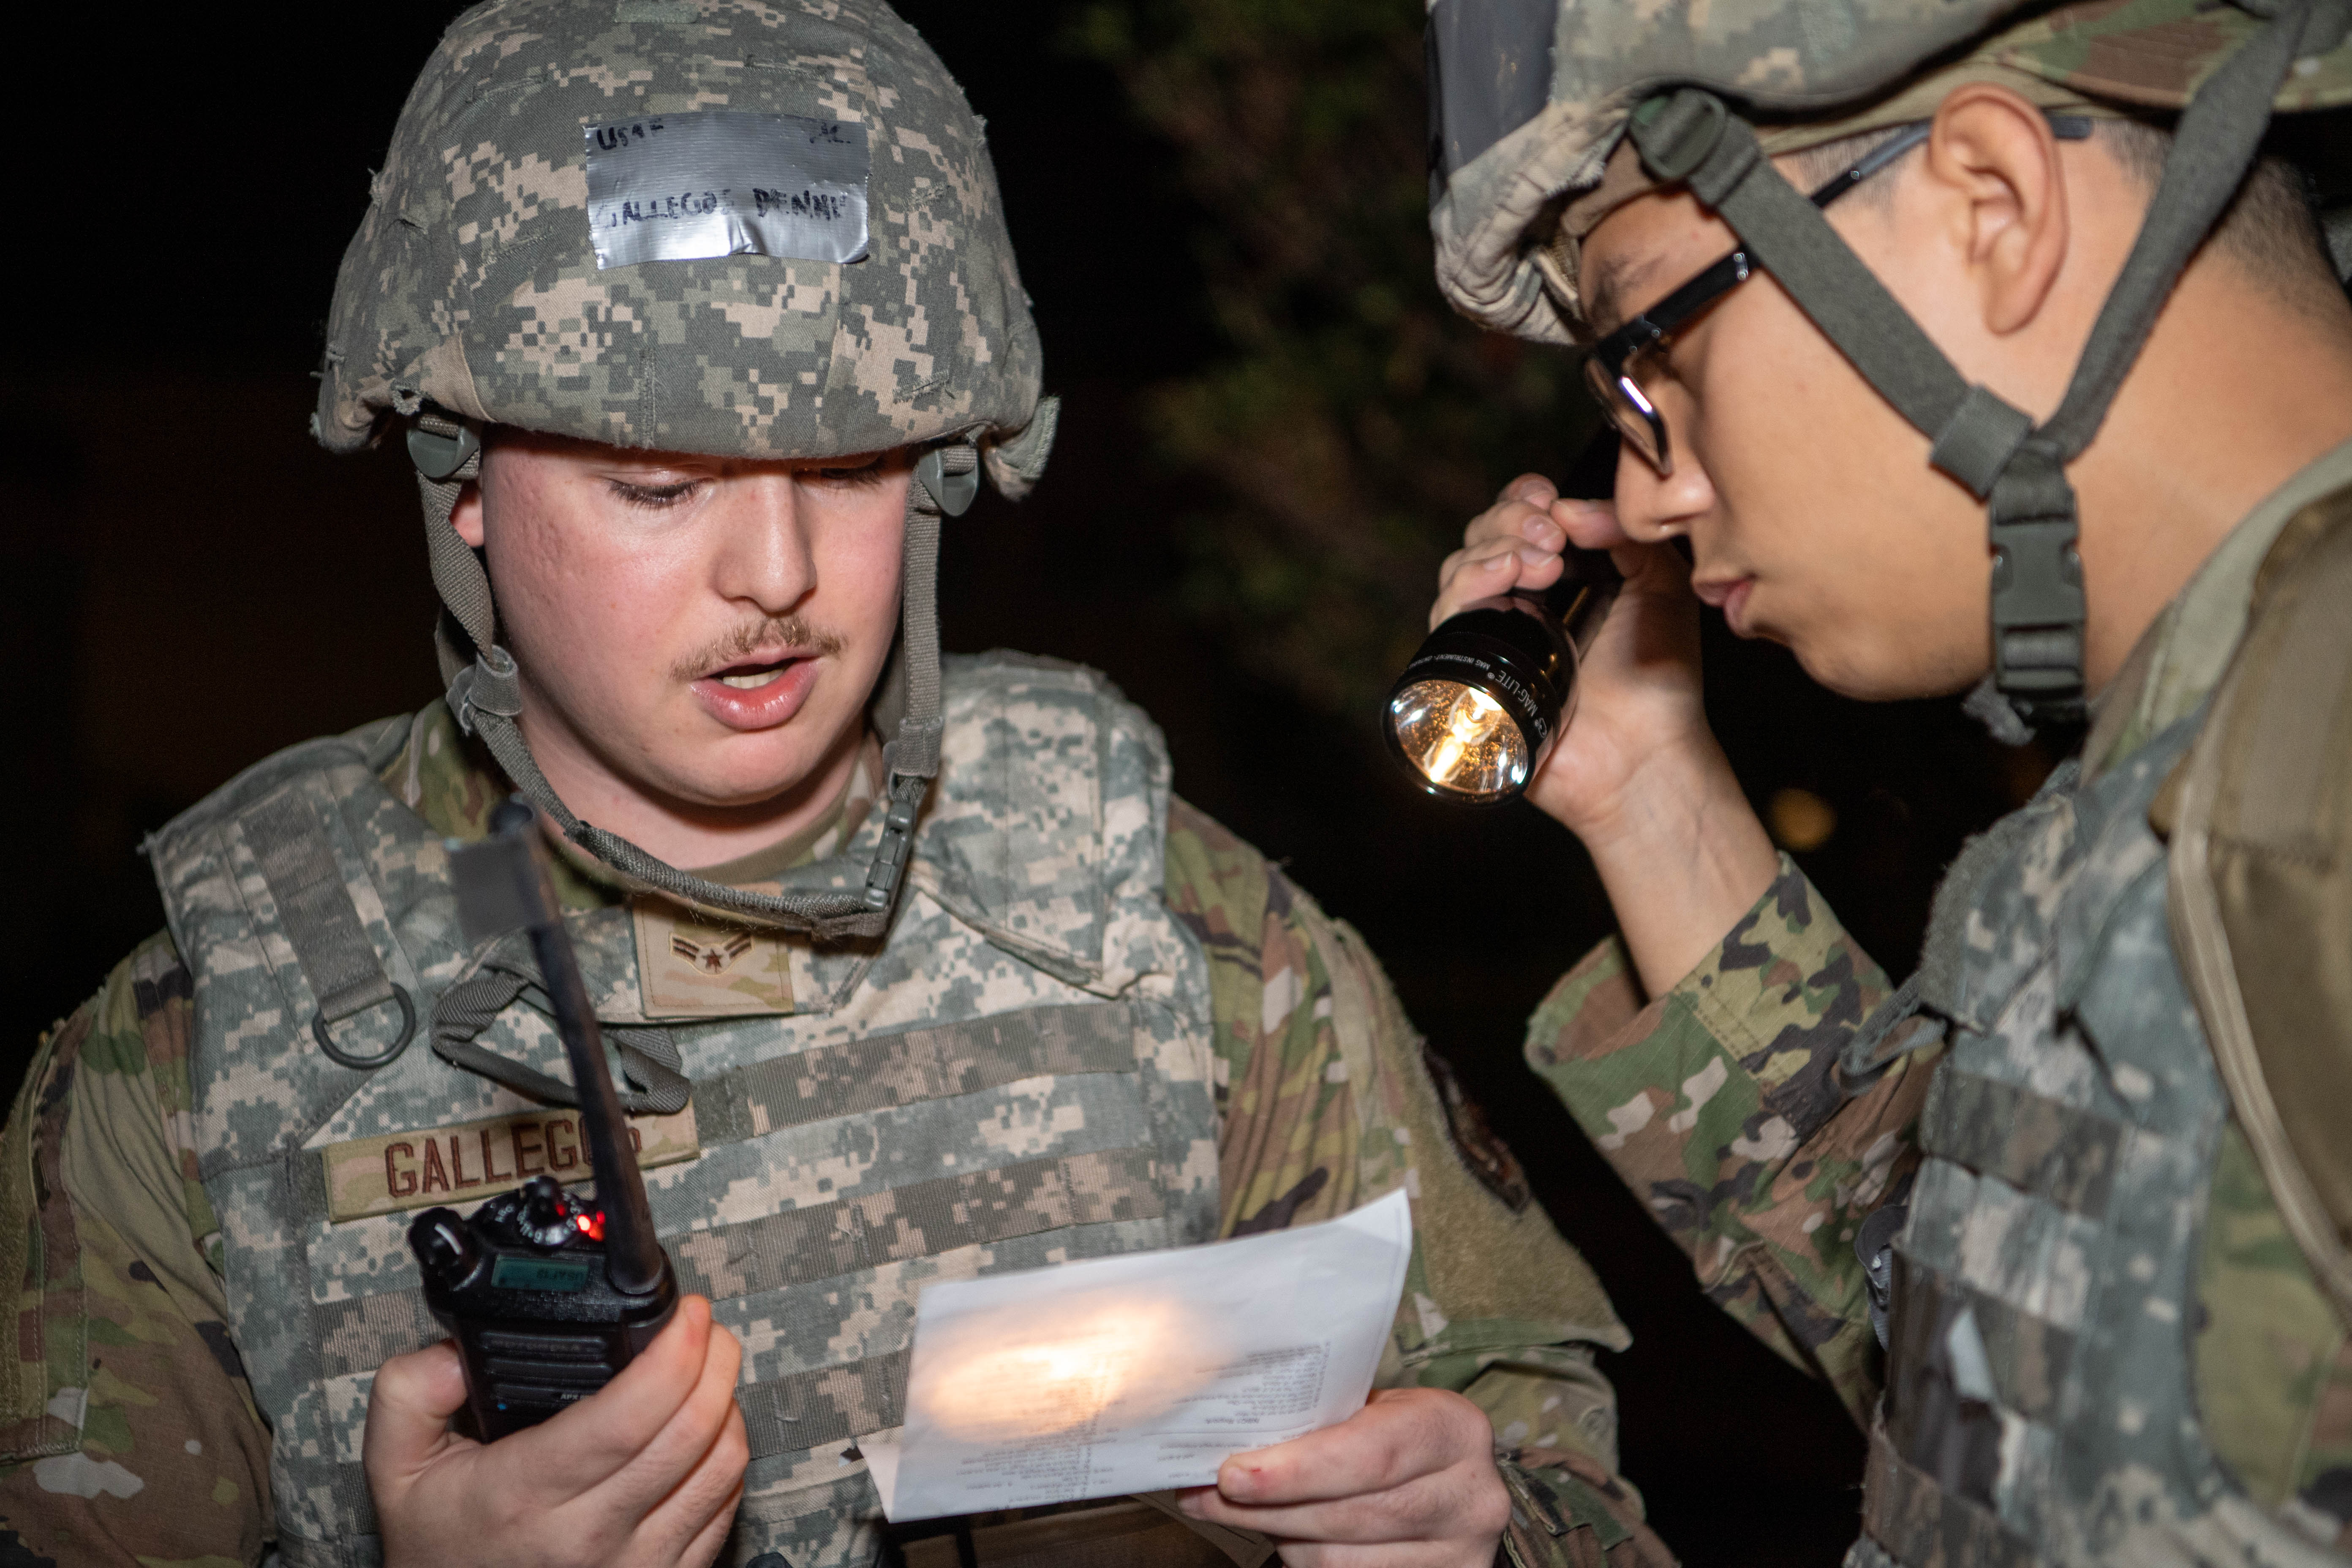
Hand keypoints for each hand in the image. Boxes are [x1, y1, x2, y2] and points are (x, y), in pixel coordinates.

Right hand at [366, 1295, 749, 1567]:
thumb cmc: (438, 1545)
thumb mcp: (396, 1467)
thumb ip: (410, 1392)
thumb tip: (454, 1354)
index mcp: (525, 1494)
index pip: (626, 1417)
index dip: (673, 1354)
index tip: (685, 1314)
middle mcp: (588, 1535)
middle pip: (690, 1432)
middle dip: (714, 1360)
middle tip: (704, 1325)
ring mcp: (634, 1564)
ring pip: (721, 1467)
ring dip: (727, 1403)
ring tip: (708, 1367)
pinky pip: (723, 1508)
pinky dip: (726, 1456)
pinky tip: (706, 1427)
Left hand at [1176, 1389, 1509, 1567]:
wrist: (1452, 1483)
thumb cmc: (1399, 1436)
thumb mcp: (1377, 1410)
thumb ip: (1320, 1421)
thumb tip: (1225, 1439)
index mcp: (1454, 1430)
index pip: (1370, 1455)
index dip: (1297, 1470)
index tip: (1233, 1473)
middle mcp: (1469, 1496)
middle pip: (1347, 1514)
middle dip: (1268, 1506)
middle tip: (1209, 1491)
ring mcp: (1458, 1553)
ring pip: (1337, 1559)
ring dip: (1278, 1536)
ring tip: (1237, 1510)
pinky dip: (1302, 1559)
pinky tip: (1279, 1535)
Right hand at [1430, 473, 1709, 841]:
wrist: (1645, 753)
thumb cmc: (1660, 679)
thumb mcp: (1662, 586)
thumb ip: (1625, 534)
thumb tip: (1568, 506)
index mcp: (1558, 579)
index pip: (1517, 521)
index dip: (1521, 501)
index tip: (1547, 498)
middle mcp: (1518, 605)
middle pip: (1481, 538)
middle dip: (1509, 522)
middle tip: (1551, 541)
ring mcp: (1493, 638)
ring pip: (1458, 570)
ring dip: (1492, 549)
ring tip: (1541, 563)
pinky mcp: (1471, 672)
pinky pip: (1447, 619)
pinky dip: (1468, 586)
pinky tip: (1504, 577)